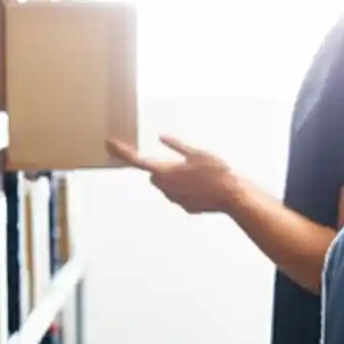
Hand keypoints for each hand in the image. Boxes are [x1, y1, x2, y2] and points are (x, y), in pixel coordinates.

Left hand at [106, 136, 241, 214]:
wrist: (232, 195)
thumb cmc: (216, 171)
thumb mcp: (196, 152)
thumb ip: (176, 145)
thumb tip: (161, 137)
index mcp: (166, 171)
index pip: (137, 160)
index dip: (122, 151)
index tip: (110, 143)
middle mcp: (166, 188)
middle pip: (154, 174)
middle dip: (161, 167)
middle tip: (180, 161)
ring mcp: (175, 200)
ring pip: (167, 185)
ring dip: (175, 177)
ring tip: (199, 173)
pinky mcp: (185, 206)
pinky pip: (181, 194)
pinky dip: (187, 188)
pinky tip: (203, 185)